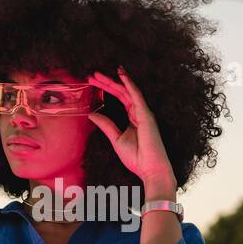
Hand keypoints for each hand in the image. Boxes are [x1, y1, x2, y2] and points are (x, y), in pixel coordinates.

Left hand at [88, 66, 176, 194]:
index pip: (119, 98)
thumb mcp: (116, 139)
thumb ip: (106, 125)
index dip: (106, 89)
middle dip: (106, 83)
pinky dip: (129, 84)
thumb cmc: (137, 158)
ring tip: (98, 74)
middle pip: (121, 92)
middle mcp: (139, 112)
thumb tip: (92, 113)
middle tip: (92, 75)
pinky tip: (121, 75)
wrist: (150, 169)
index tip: (92, 82)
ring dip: (113, 81)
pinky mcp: (146, 115)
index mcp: (133, 118)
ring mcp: (143, 113)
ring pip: (127, 91)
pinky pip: (137, 96)